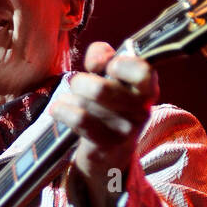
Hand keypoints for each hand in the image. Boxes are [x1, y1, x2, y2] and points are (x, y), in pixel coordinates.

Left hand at [50, 41, 157, 176]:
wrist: (109, 150)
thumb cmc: (109, 105)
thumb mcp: (110, 75)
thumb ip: (103, 56)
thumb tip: (96, 62)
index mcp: (147, 88)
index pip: (143, 71)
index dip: (121, 65)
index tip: (108, 67)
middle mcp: (141, 110)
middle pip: (101, 88)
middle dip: (80, 82)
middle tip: (79, 86)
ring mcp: (125, 129)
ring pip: (86, 102)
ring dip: (70, 98)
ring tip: (70, 101)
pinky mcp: (107, 144)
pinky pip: (79, 119)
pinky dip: (62, 110)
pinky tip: (58, 110)